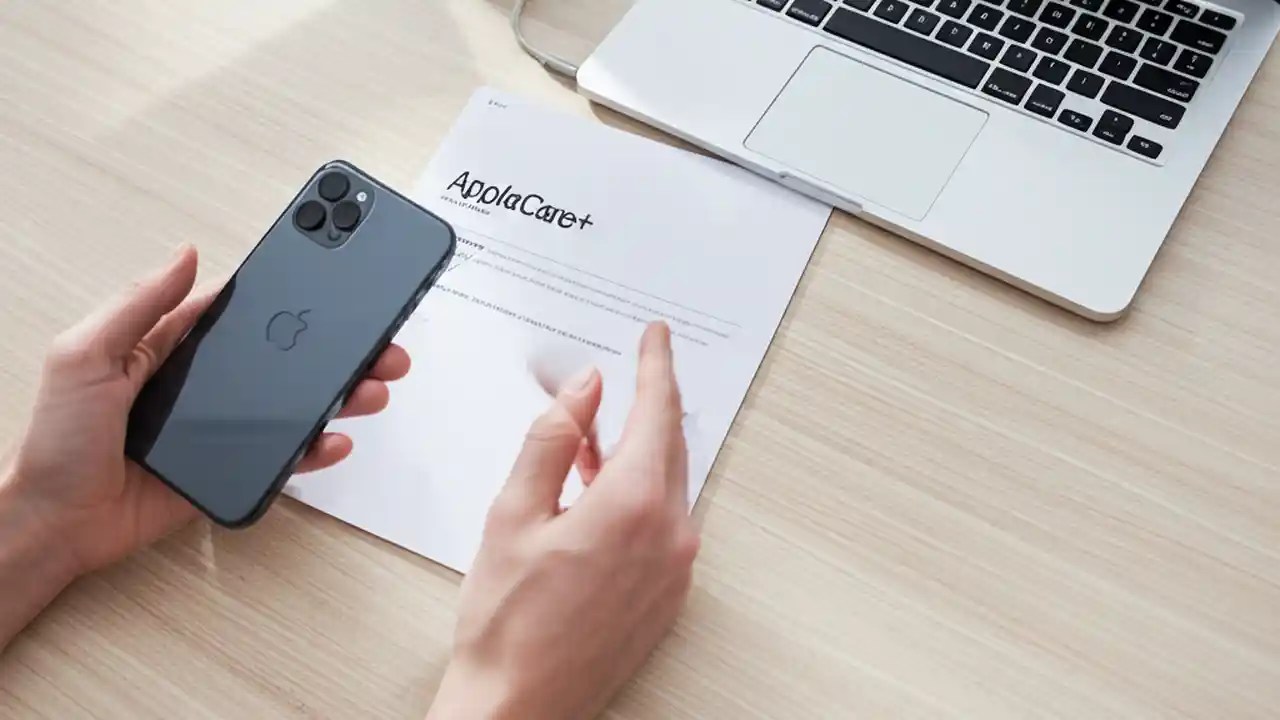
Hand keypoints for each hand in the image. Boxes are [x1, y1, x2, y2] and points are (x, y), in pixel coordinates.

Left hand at [2, 245, 409, 577]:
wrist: (56, 523)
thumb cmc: (57, 440)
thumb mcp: (84, 356)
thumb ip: (138, 306)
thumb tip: (184, 255)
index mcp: (171, 346)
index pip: (242, 312)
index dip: (288, 297)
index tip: (333, 283)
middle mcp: (205, 383)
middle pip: (287, 357)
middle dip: (339, 348)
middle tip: (379, 344)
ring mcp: (222, 426)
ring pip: (296, 404)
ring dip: (341, 393)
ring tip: (372, 386)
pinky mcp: (231, 467)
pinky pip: (285, 455)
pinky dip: (316, 447)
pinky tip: (336, 437)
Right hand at [429, 323, 699, 719]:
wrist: (519, 706)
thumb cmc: (506, 623)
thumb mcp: (513, 512)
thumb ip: (553, 439)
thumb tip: (584, 388)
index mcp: (634, 505)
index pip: (656, 411)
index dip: (655, 365)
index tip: (655, 337)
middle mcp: (670, 534)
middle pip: (668, 445)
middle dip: (644, 405)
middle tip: (616, 380)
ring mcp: (676, 568)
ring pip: (666, 483)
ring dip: (635, 454)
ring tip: (587, 445)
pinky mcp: (670, 594)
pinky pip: (664, 521)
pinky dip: (638, 495)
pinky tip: (596, 496)